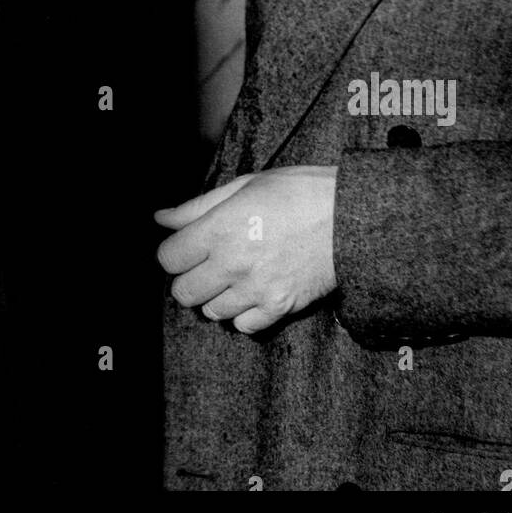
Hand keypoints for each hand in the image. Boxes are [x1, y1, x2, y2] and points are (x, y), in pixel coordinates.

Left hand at [155, 166, 337, 333]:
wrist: (350, 216)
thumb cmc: (298, 192)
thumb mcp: (245, 185)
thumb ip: (197, 207)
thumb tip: (161, 218)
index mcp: (220, 228)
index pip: (169, 259)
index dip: (174, 252)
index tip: (187, 247)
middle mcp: (232, 263)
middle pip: (183, 292)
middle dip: (190, 278)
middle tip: (208, 264)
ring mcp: (256, 289)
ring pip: (211, 312)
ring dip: (217, 296)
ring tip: (235, 276)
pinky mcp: (280, 307)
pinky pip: (244, 326)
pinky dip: (244, 313)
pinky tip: (254, 291)